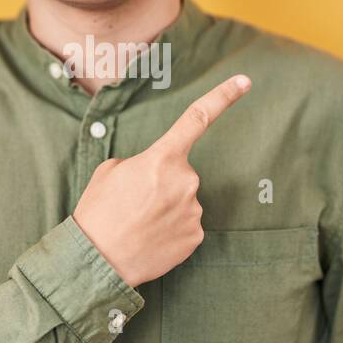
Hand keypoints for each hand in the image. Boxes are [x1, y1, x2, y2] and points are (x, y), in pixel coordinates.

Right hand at [72, 74, 251, 287]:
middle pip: (180, 173)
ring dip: (165, 208)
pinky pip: (187, 224)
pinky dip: (171, 230)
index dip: (223, 96)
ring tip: (138, 223)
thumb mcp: (109, 172)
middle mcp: (185, 181)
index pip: (197, 119)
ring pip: (184, 201)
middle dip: (161, 183)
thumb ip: (139, 163)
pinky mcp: (196, 236)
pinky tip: (151, 238)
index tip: (245, 81)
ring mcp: (194, 210)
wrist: (98, 260)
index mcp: (162, 158)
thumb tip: (153, 173)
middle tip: (134, 202)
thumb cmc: (99, 212)